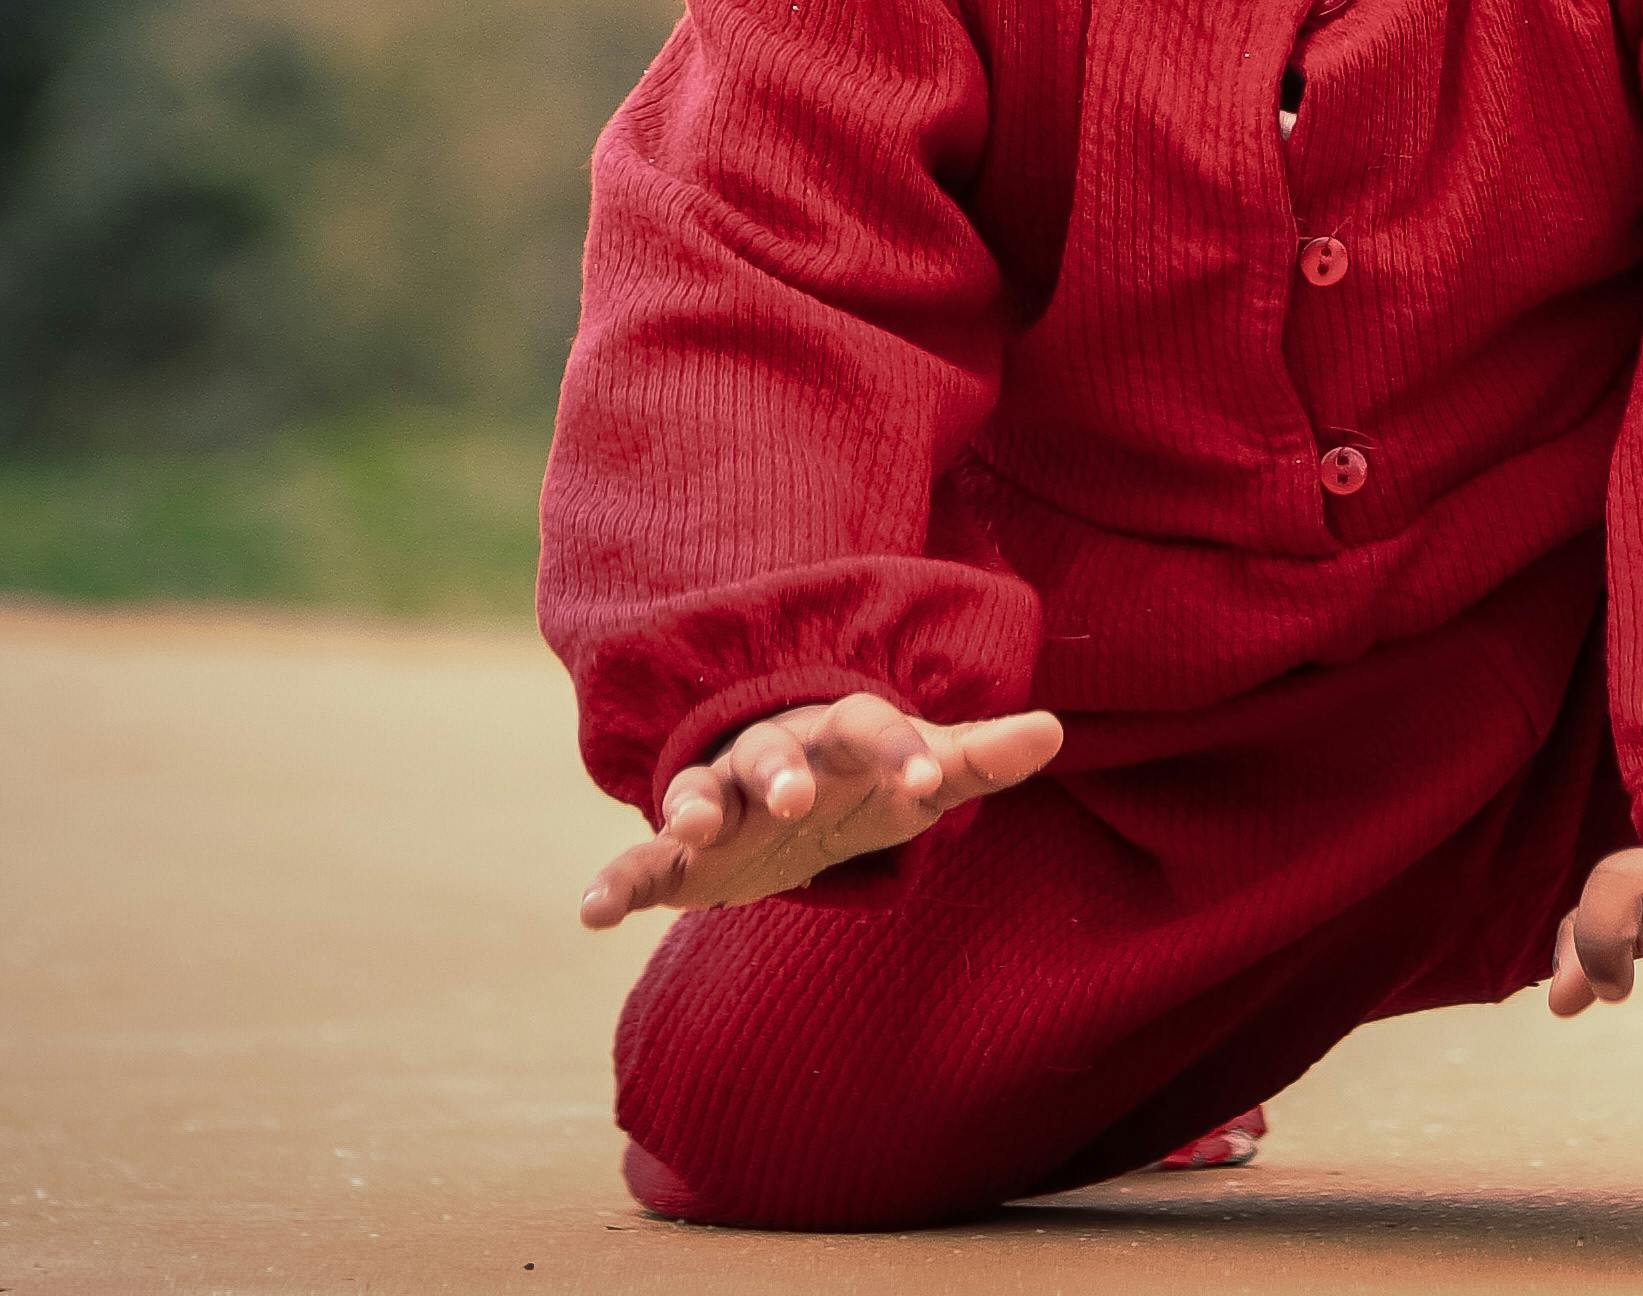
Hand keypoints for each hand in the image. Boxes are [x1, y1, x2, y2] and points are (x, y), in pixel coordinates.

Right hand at [576, 691, 1063, 927]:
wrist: (780, 800)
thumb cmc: (862, 784)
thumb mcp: (917, 776)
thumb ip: (977, 759)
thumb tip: (1052, 729)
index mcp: (839, 736)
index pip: (872, 729)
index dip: (901, 752)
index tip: (933, 786)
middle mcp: (774, 759)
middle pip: (776, 753)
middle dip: (783, 771)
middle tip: (796, 798)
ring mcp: (723, 803)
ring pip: (702, 793)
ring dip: (693, 805)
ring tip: (688, 825)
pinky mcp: (680, 857)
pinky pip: (642, 863)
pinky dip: (616, 884)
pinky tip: (590, 914)